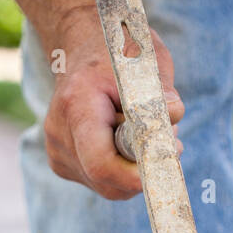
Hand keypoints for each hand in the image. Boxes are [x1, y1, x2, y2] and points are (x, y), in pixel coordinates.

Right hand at [43, 9, 183, 200]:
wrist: (82, 45)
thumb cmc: (116, 54)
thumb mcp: (145, 62)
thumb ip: (161, 93)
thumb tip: (174, 115)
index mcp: (76, 107)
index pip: (102, 164)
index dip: (135, 176)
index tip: (164, 165)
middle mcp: (59, 133)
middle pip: (108, 182)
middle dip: (142, 171)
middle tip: (169, 142)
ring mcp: (57, 150)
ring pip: (107, 186)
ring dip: (134, 170)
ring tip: (143, 134)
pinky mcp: (62, 162)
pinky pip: (100, 182)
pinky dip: (121, 169)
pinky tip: (123, 141)